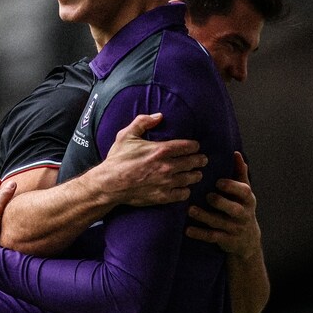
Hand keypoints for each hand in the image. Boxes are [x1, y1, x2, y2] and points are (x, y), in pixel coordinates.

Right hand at [89, 113, 206, 205]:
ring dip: (195, 175)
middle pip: (194, 162)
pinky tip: (184, 187)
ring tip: (196, 174)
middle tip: (202, 160)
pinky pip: (184, 194)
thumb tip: (159, 116)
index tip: (195, 147)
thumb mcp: (126, 135)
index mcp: (161, 150)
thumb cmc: (117, 160)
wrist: (110, 184)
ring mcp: (167, 183)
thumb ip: (143, 122)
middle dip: (200, 160)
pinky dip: (186, 190)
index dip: (195, 146)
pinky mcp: (163, 197)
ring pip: (192, 178)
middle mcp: (168, 166)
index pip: (189, 146)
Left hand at [186, 152, 260, 258]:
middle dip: (221, 203)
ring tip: (190, 210)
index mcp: (248, 200)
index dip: (232, 187)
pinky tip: (187, 229)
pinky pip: (212, 237)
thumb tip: (235, 153)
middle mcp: (243, 214)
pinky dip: (200, 234)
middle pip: (234, 209)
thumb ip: (239, 173)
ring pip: (220, 223)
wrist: (248, 240)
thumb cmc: (242, 208)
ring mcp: (235, 229)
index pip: (244, 192)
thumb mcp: (244, 192)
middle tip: (207, 196)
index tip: (219, 182)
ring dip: (205, 217)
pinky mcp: (226, 240)